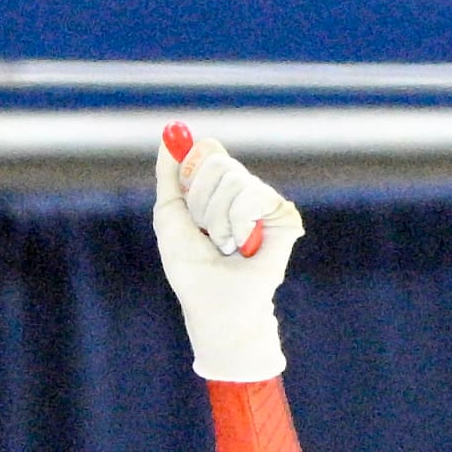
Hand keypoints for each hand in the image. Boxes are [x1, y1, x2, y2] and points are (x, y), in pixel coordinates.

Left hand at [153, 126, 301, 383]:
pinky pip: (252, 195)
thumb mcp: (171, 222)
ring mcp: (264, 203)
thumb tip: (167, 140)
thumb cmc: (194, 275)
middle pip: (217, 163)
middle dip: (201, 202)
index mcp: (216, 193)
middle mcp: (243, 193)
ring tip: (224, 246)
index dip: (193, 164)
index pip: (207, 155)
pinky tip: (242, 245)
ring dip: (218, 219)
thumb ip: (169, 181)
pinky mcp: (283, 215)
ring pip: (233, 179)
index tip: (185, 182)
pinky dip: (238, 223)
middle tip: (205, 232)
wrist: (220, 311)